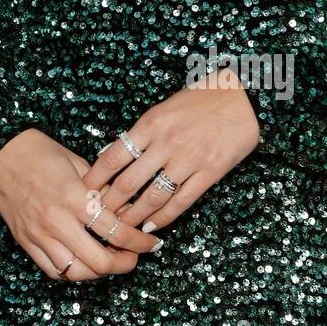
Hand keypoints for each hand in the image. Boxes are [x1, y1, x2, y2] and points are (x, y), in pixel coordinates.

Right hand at [0, 128, 161, 279]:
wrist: (0, 156)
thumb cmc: (40, 153)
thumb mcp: (78, 163)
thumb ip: (103, 189)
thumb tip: (128, 211)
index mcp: (74, 197)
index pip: (116, 230)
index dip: (140, 242)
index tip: (151, 243)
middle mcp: (57, 220)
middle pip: (99, 261)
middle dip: (124, 263)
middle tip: (133, 257)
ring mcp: (40, 235)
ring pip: (77, 272)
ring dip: (99, 272)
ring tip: (109, 261)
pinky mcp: (26, 242)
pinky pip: (53, 270)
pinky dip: (73, 272)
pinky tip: (84, 263)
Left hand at [81, 70, 260, 232]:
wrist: (242, 97)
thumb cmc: (199, 99)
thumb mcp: (163, 109)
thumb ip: (140, 133)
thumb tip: (111, 155)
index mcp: (150, 124)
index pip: (114, 156)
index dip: (96, 178)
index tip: (84, 191)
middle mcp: (166, 143)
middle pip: (129, 182)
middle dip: (110, 204)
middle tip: (97, 218)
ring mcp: (189, 159)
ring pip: (154, 197)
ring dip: (135, 216)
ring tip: (123, 228)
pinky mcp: (210, 172)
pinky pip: (182, 200)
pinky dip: (165, 217)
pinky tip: (153, 226)